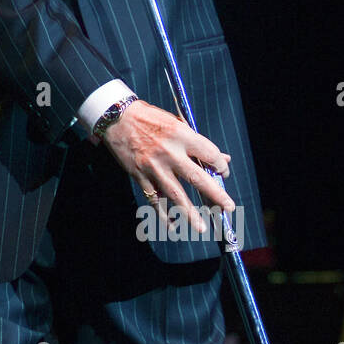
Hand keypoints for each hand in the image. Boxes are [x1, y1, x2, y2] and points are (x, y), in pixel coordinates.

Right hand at [101, 99, 234, 233]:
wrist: (116, 117)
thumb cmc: (148, 117)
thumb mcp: (176, 123)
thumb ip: (198, 142)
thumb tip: (222, 159)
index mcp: (181, 135)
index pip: (209, 154)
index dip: (220, 165)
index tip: (223, 172)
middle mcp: (169, 152)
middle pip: (197, 178)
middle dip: (215, 195)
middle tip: (228, 208)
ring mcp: (154, 166)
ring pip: (175, 194)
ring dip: (190, 213)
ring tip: (201, 227)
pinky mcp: (140, 175)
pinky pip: (154, 199)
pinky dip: (163, 214)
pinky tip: (172, 226)